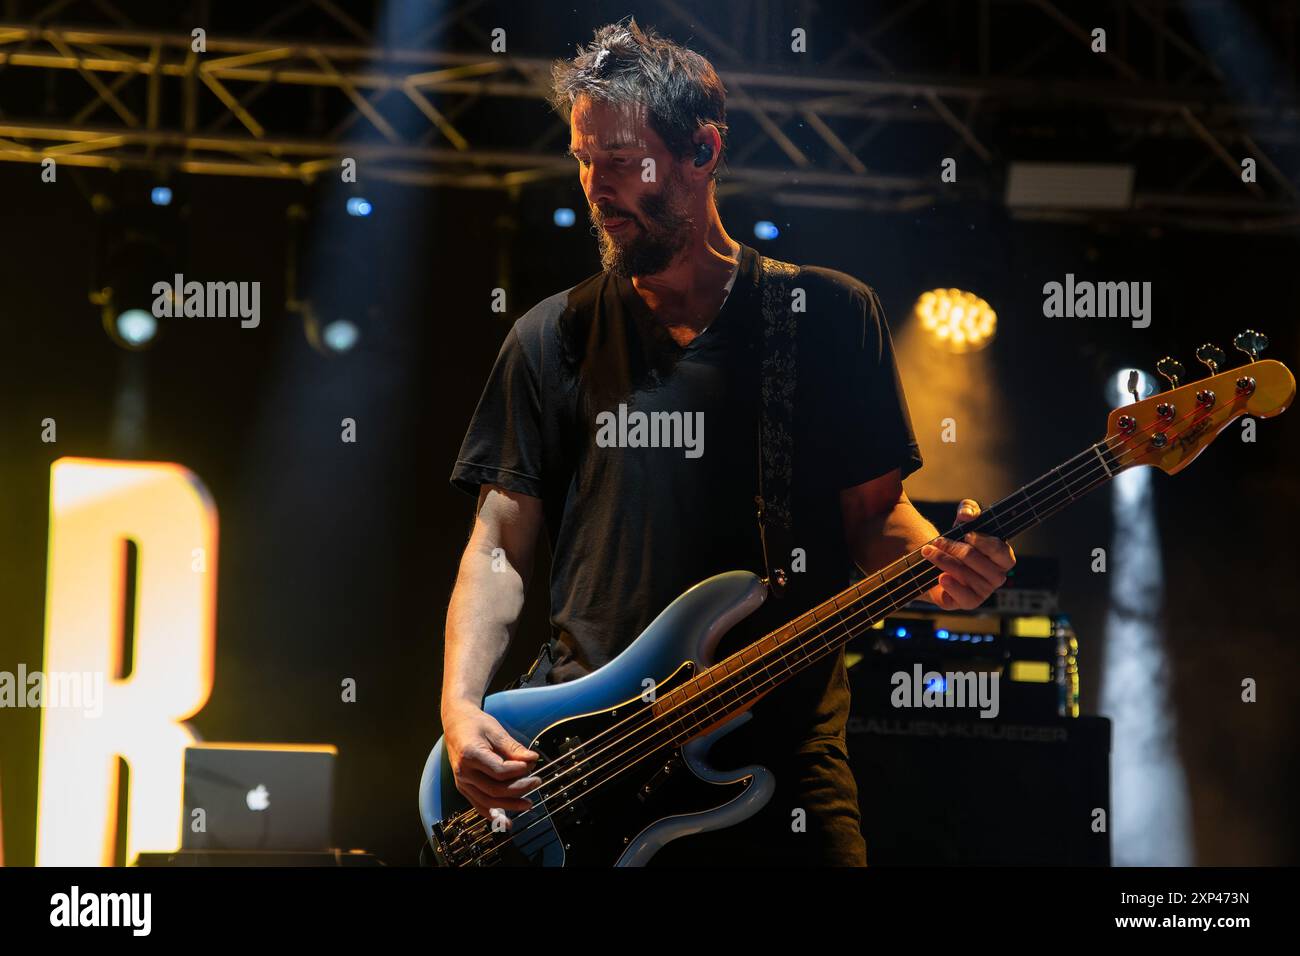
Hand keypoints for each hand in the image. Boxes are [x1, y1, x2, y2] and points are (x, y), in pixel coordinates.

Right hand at [442, 699, 540, 826]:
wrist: (456, 724)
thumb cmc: (476, 725)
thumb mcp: (496, 730)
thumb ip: (513, 748)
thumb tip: (532, 760)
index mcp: (470, 754)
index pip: (498, 771)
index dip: (517, 771)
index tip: (530, 765)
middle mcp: (463, 772)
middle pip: (494, 789)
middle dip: (519, 789)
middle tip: (536, 782)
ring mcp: (462, 782)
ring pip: (487, 801)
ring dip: (509, 805)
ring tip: (528, 804)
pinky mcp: (464, 788)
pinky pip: (478, 805)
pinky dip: (493, 814)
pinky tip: (506, 821)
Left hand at [920, 498, 1015, 610]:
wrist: (937, 563)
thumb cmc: (958, 540)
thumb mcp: (963, 521)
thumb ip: (968, 509)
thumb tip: (968, 515)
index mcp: (1002, 558)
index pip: (1001, 552)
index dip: (984, 543)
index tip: (966, 534)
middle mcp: (997, 576)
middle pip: (979, 562)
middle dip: (955, 549)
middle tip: (938, 541)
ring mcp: (984, 591)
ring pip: (967, 576)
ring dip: (944, 561)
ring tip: (929, 553)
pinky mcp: (969, 602)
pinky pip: (965, 598)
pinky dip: (952, 586)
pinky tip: (941, 577)